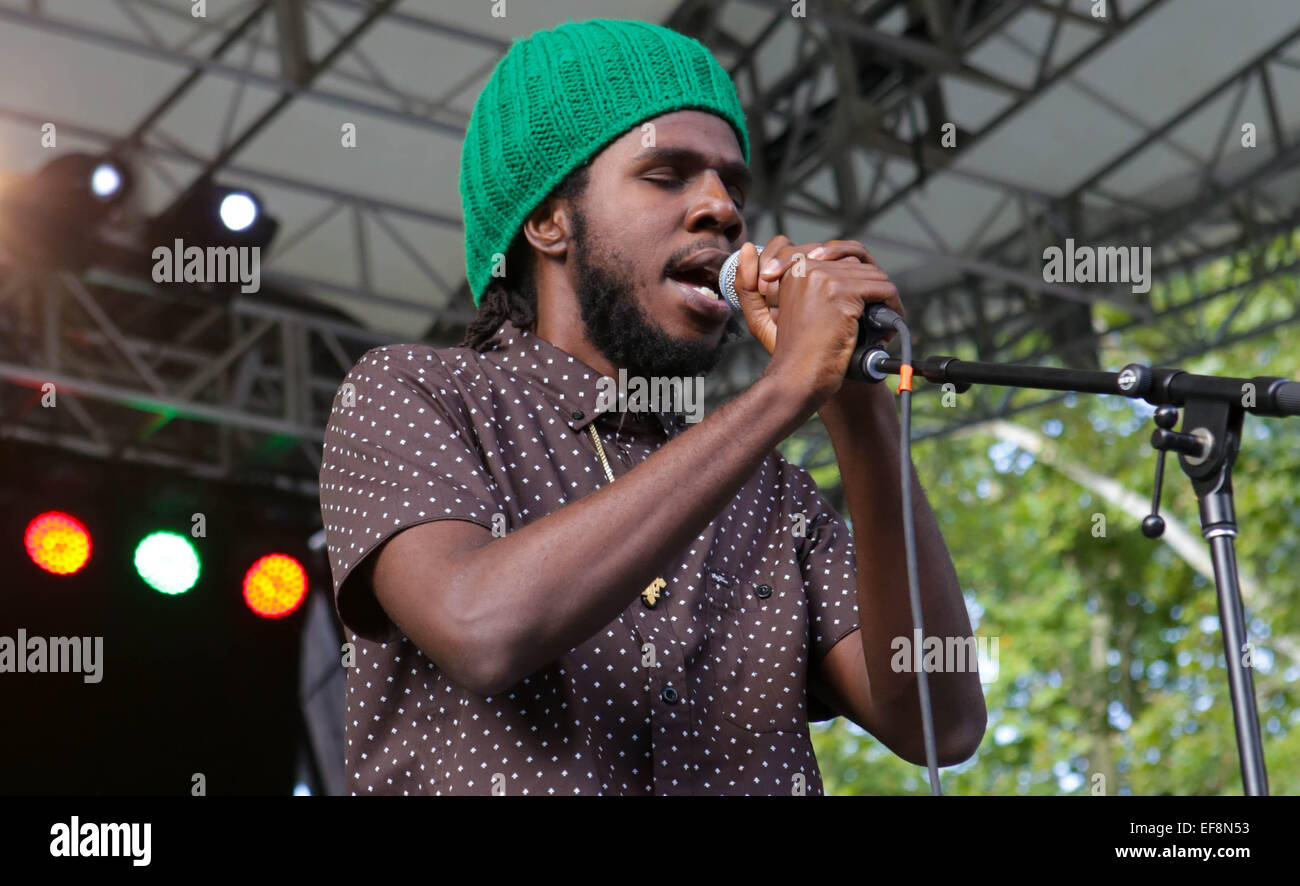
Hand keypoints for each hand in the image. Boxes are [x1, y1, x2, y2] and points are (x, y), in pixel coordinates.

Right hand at [732, 235, 903, 410]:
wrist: (795, 378)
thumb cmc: (800, 352)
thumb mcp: (801, 307)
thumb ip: (818, 282)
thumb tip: (856, 266)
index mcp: (792, 268)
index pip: (838, 254)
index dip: (857, 277)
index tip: (866, 300)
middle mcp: (805, 267)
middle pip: (857, 264)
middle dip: (871, 289)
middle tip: (875, 316)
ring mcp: (821, 278)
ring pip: (874, 275)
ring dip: (884, 300)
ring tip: (883, 324)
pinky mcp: (840, 293)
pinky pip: (883, 289)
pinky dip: (892, 308)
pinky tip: (887, 328)